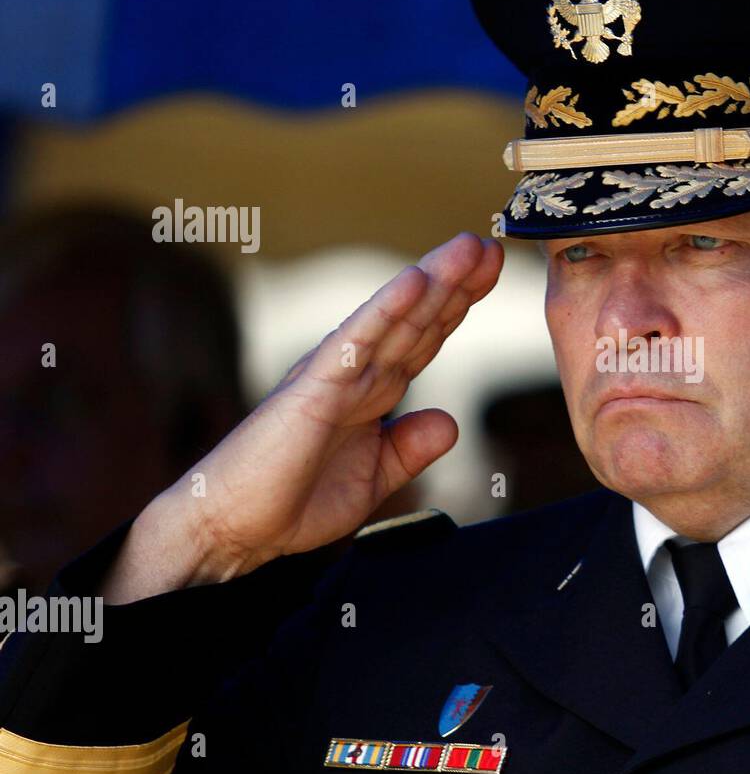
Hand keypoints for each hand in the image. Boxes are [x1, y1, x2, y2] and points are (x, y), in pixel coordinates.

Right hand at [103, 232, 503, 602]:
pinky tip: (416, 281)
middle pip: (415, 320)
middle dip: (455, 282)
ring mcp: (335, 375)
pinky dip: (387, 310)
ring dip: (433, 281)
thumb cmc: (293, 500)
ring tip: (468, 248)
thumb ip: (410, 448)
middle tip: (490, 245)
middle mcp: (356, 374)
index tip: (491, 271)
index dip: (457, 304)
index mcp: (371, 391)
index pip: (422, 339)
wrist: (235, 529)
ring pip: (394, 319)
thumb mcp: (374, 477)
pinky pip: (357, 342)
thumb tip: (450, 422)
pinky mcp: (313, 387)